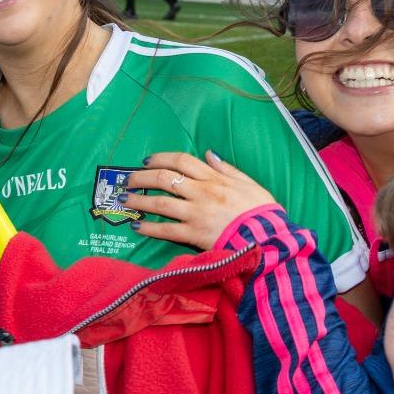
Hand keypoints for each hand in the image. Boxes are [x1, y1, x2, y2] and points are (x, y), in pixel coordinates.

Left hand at [122, 151, 275, 249]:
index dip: (160, 158)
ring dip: (139, 200)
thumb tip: (209, 154)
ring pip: (160, 203)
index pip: (182, 160)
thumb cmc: (262, 213)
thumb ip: (228, 169)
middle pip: (164, 179)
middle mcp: (202, 193)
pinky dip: (148, 227)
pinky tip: (136, 225)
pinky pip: (166, 230)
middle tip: (128, 180)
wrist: (270, 240)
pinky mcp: (194, 235)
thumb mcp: (250, 184)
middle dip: (142, 177)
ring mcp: (196, 214)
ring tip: (124, 200)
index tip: (146, 160)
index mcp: (214, 179)